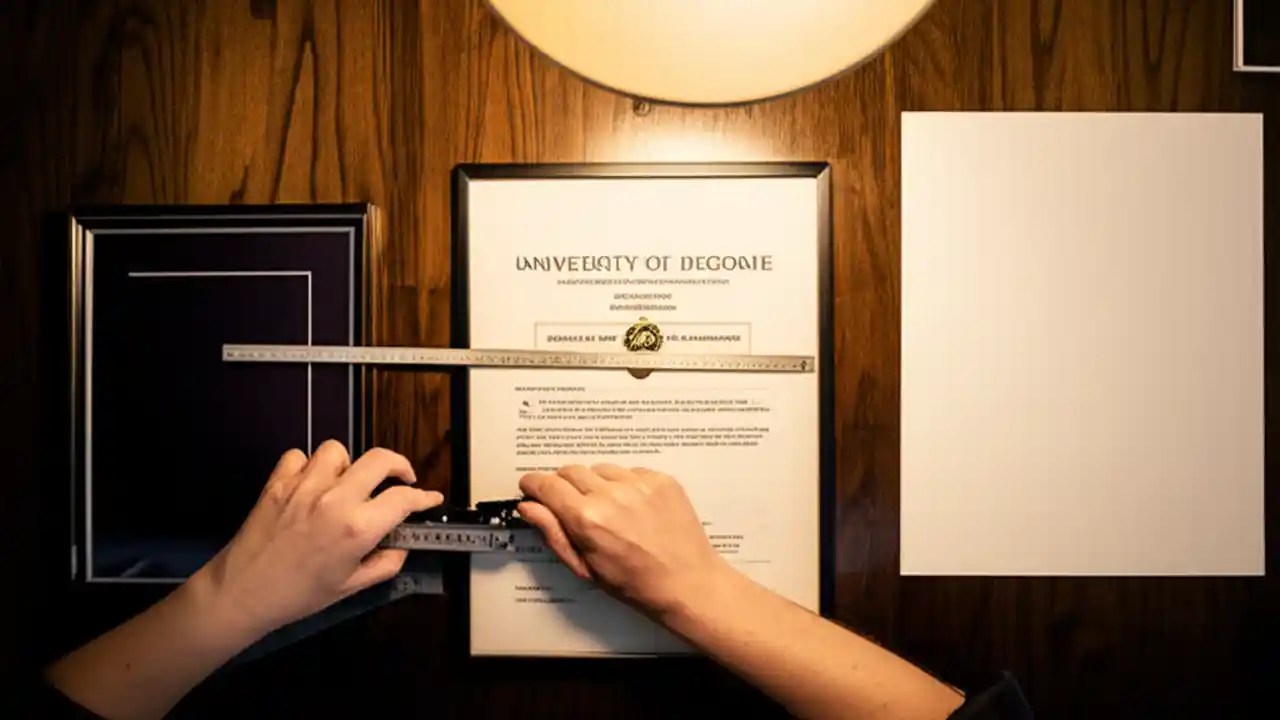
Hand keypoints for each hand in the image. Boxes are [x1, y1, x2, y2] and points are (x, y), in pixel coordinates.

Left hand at [190, 440, 441, 638]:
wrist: (242, 593)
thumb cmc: (298, 595)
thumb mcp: (351, 587)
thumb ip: (385, 563)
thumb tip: (401, 545)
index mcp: (357, 528)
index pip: (404, 498)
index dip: (424, 497)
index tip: (430, 498)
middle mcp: (334, 500)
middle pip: (380, 459)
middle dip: (399, 465)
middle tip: (400, 479)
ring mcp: (303, 486)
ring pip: (338, 450)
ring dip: (348, 464)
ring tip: (346, 483)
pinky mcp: (277, 482)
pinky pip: (299, 456)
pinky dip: (308, 465)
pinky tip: (310, 485)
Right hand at [517, 464, 731, 618]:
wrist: (686, 582)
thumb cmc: (635, 584)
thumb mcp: (585, 567)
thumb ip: (554, 532)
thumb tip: (529, 507)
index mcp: (587, 518)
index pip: (547, 485)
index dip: (533, 484)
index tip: (531, 487)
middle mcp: (611, 494)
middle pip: (570, 471)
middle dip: (563, 485)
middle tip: (572, 506)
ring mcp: (638, 483)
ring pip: (600, 469)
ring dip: (596, 484)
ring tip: (610, 511)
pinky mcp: (660, 479)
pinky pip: (630, 471)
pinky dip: (625, 485)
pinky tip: (633, 509)